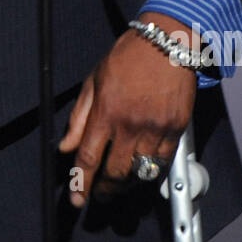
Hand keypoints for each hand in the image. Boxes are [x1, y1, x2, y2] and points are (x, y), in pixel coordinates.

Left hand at [58, 14, 197, 207]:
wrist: (167, 43)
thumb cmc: (128, 57)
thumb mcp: (94, 81)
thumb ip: (79, 117)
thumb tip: (66, 146)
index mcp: (106, 111)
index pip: (88, 157)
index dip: (81, 183)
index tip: (77, 199)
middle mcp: (130, 124)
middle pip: (114, 172)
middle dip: (104, 190)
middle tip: (99, 193)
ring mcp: (155, 128)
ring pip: (139, 172)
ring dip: (126, 184)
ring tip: (119, 184)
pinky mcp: (176, 129)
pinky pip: (162, 162)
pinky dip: (150, 172)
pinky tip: (142, 171)